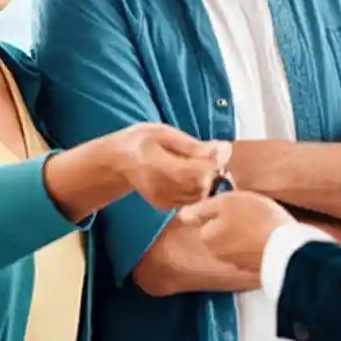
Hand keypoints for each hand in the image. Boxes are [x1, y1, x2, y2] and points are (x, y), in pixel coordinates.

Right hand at [112, 123, 230, 210]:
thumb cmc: (140, 141)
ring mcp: (163, 201)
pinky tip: (186, 173)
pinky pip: (191, 199)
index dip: (213, 162)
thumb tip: (222, 150)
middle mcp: (161, 189)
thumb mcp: (163, 132)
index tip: (217, 147)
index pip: (199, 173)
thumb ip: (192, 144)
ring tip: (195, 162)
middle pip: (202, 186)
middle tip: (207, 154)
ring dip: (205, 179)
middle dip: (210, 170)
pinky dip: (195, 187)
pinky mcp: (165, 207)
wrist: (118, 162)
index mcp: (158, 167)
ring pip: (199, 195)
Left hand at [179, 191, 296, 272]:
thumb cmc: (256, 219)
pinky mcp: (255, 269)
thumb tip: (182, 215)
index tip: (233, 205)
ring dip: (244, 234)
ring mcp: (237, 264)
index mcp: (208, 237)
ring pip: (235, 244)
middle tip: (249, 210)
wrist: (286, 248)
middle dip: (230, 224)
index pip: (206, 221)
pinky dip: (257, 245)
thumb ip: (202, 209)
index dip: (220, 210)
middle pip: (219, 234)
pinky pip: (251, 252)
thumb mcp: (226, 202)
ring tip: (261, 222)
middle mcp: (218, 254)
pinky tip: (269, 235)